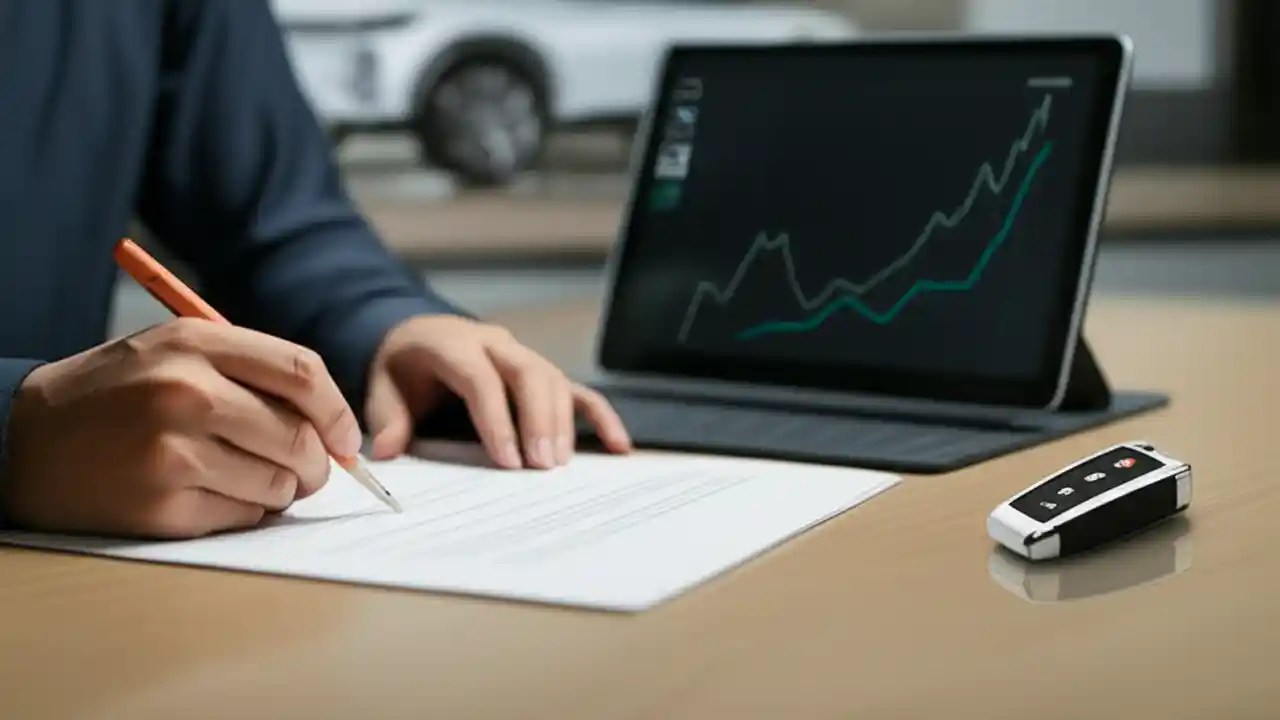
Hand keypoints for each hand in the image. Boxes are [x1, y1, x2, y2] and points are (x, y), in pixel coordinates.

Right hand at [2, 319, 361, 538]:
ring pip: (280, 484)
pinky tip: (205, 494)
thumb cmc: (115, 396)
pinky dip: (243, 512)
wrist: (23, 442)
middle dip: (316, 463)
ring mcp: (173, 452)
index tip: (345, 439)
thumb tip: (331, 426)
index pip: (302, 372)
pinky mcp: (162, 506)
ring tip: (239, 476)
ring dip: (278, 490)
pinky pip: (245, 516)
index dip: (337, 411)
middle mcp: (187, 393)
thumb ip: (252, 374)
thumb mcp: (175, 352)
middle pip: (300, 436)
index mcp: (195, 343)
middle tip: (303, 470)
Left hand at [364, 315, 630, 468]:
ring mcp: (524, 355)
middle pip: (529, 374)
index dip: (495, 418)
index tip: (507, 460)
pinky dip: (600, 416)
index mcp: (454, 343)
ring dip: (562, 423)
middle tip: (543, 466)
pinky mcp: (542, 373)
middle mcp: (496, 344)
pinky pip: (577, 391)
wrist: (419, 336)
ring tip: (559, 465)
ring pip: (555, 380)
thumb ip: (388, 419)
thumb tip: (387, 452)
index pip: (481, 378)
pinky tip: (619, 445)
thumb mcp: (383, 388)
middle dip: (539, 420)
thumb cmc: (404, 367)